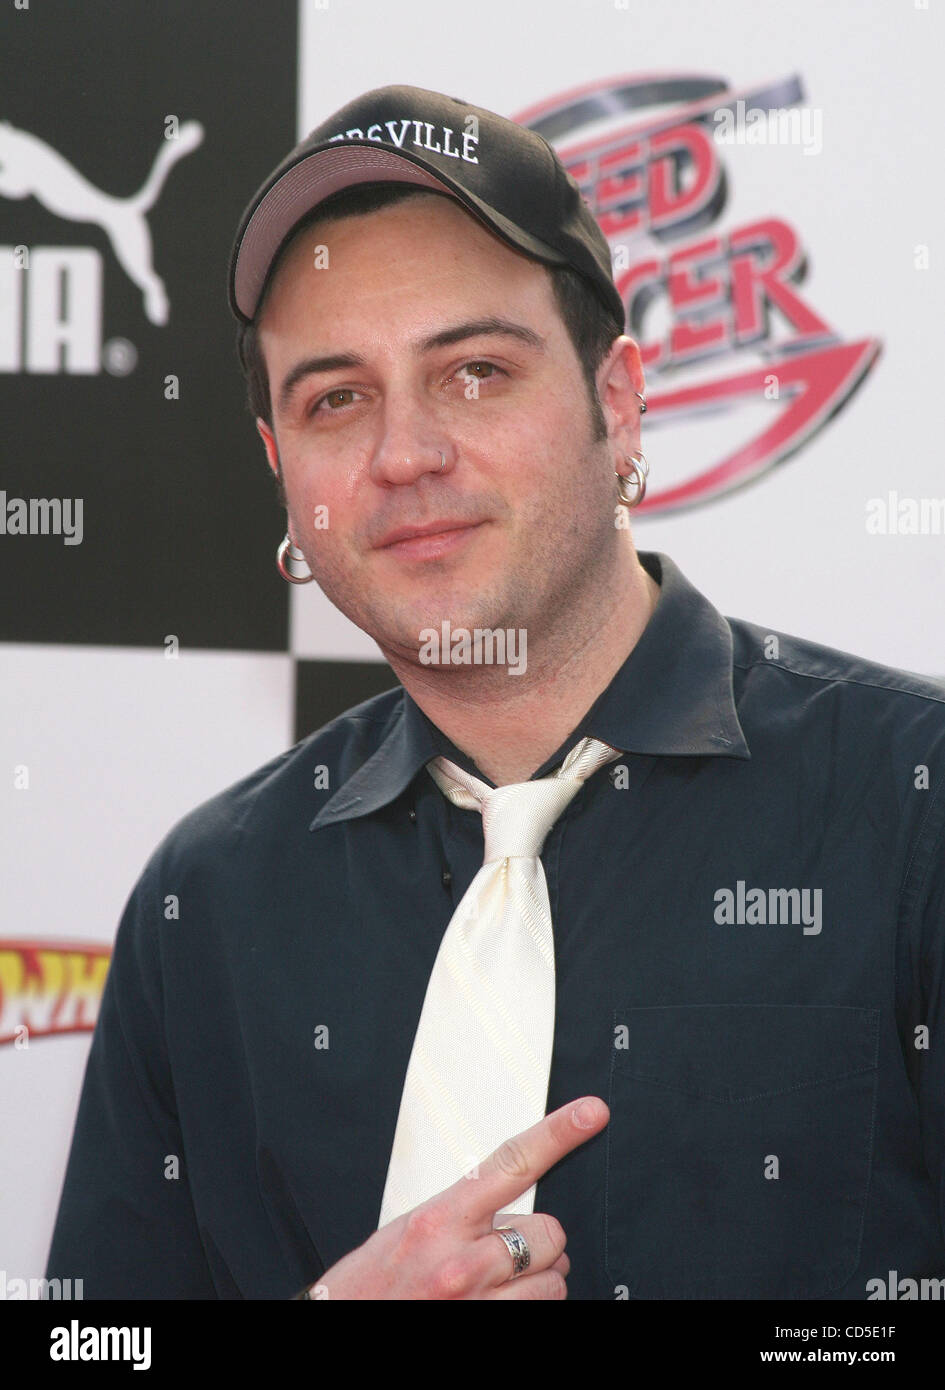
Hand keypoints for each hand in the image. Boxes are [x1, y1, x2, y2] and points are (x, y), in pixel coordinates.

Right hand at [307, 1096, 608, 1299]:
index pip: (512, 1163)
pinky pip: (541, 1315)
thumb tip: (509, 1214)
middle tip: (502, 1256)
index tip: (590, 1113)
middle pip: (548, 1233)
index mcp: (439, 1221)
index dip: (557, 1134)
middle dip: (535, 1243)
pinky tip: (498, 1307)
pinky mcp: (488, 1334)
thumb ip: (462, 1215)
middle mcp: (461, 1263)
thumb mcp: (409, 1232)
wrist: (343, 1326)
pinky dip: (529, 1309)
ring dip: (536, 1284)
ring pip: (553, 1282)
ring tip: (498, 1290)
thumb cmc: (373, 1286)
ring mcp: (478, 1306)